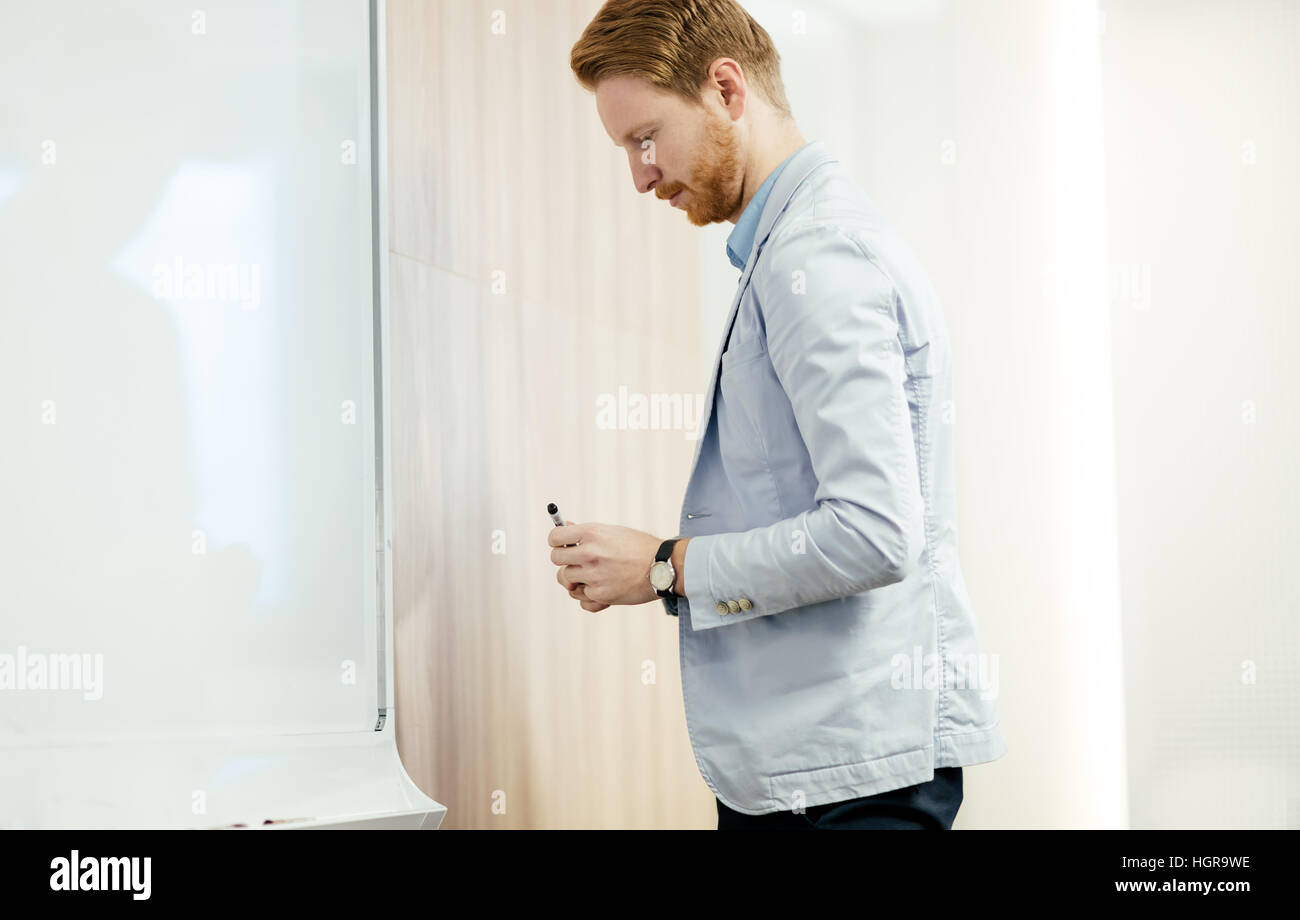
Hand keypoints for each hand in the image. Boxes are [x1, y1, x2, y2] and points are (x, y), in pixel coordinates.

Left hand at [548, 521, 663, 609]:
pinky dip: (589, 597)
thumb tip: (566, 526)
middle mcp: (589, 553)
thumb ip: (587, 533)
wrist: (663, 566)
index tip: (562, 545)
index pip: (554, 538)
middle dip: (564, 561)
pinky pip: (581, 599)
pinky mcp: (600, 595)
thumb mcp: (613, 532)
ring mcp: (593, 576)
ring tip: (593, 576)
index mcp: (591, 533)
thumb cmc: (639, 547)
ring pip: (566, 580)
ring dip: (577, 580)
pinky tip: (601, 590)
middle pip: (556, 559)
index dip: (557, 541)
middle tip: (577, 562)